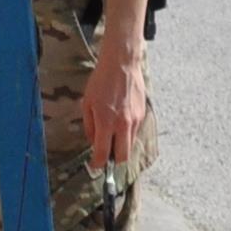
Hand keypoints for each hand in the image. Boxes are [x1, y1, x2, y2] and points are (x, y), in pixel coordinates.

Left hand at [79, 33, 148, 169]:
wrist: (122, 63)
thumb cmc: (101, 81)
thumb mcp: (87, 103)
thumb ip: (89, 126)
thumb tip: (93, 143)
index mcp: (106, 122)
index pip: (102, 153)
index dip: (97, 164)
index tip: (95, 166)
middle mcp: (123, 124)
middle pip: (122, 157)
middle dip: (113, 161)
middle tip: (106, 156)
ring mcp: (135, 120)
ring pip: (130, 145)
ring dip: (121, 147)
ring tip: (112, 137)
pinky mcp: (143, 114)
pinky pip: (135, 132)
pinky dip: (127, 134)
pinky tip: (120, 122)